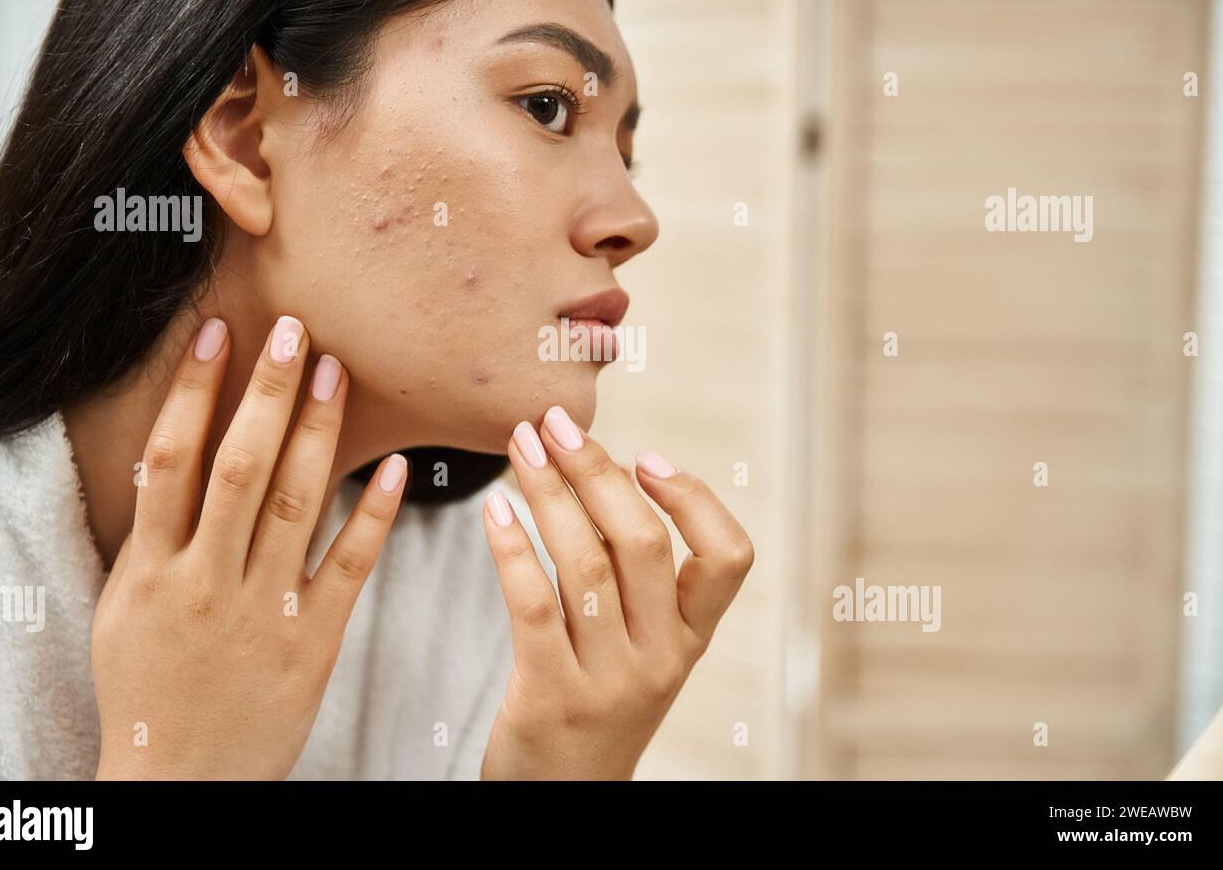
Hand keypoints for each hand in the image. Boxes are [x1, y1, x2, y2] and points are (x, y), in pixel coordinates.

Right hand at [91, 316, 406, 779]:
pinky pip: (348, 565)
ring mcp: (262, 610)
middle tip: (294, 329)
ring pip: (294, 504)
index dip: (194, 392)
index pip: (171, 460)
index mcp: (150, 571)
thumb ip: (152, 539)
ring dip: (318, 432)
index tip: (220, 335)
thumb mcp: (126, 611)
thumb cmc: (149, 688)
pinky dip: (373, 514)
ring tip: (336, 371)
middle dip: (266, 394)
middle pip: (238, 468)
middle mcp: (205, 581)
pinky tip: (395, 467)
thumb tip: (173, 459)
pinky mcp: (314, 640)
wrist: (182, 781)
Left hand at [479, 406, 753, 779]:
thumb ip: (636, 579)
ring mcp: (609, 681)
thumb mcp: (641, 649)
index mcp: (692, 639)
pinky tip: (493, 511)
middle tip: (553, 423)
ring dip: (547, 492)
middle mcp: (662, 658)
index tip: (646, 455)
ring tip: (519, 447)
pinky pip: (532, 605)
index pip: (729, 558)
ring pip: (584, 564)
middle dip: (596, 471)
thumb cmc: (597, 702)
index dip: (694, 498)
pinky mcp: (551, 697)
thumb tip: (604, 472)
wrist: (562, 800)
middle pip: (643, 543)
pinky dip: (511, 547)